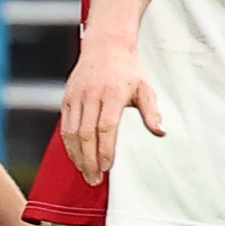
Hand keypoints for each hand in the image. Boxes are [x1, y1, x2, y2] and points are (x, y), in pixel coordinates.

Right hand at [57, 33, 164, 183]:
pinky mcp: (67, 98)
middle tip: (94, 179)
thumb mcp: (145, 87)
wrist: (106, 46)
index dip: (105, 149)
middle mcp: (91, 95)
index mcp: (112, 92)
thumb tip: (160, 132)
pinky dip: (69, 145)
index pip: (106, 126)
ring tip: (85, 173)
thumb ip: (151, 111)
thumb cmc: (128, 69)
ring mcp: (76, 96)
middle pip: (86, 133)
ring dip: (77, 156)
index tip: (107, 167)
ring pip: (71, 132)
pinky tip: (77, 157)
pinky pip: (65, 126)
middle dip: (89, 160)